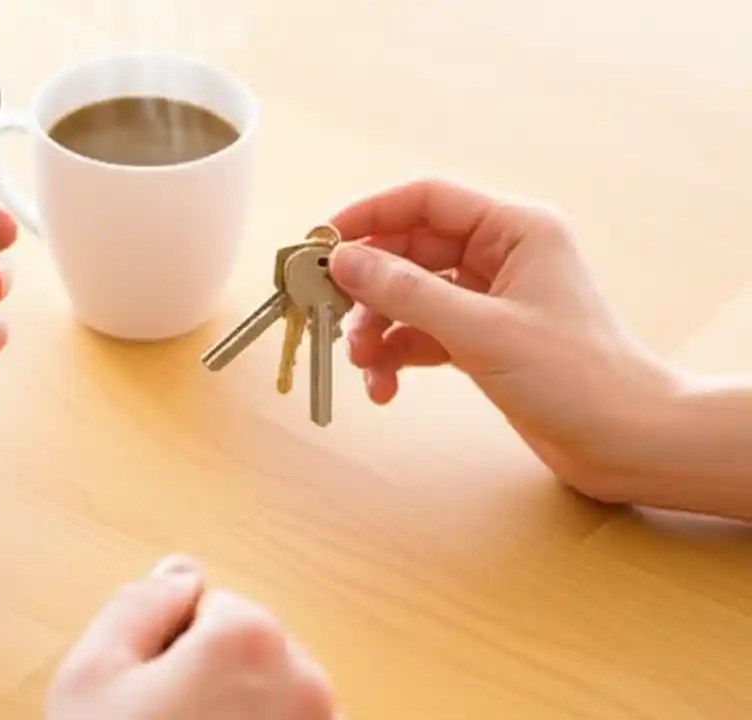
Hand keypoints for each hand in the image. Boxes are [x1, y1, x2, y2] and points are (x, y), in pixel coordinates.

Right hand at [46, 556, 334, 719]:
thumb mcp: (91, 673)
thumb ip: (139, 602)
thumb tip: (180, 573)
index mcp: (248, 638)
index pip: (210, 606)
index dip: (168, 649)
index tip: (149, 696)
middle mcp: (306, 682)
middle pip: (253, 652)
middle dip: (212, 682)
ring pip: (276, 701)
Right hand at [325, 178, 680, 500]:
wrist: (628, 442)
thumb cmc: (577, 377)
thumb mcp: (481, 330)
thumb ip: (406, 293)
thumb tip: (344, 260)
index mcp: (516, 229)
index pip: (427, 200)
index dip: (371, 215)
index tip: (324, 242)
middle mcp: (502, 255)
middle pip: (410, 251)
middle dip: (368, 286)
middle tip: (326, 311)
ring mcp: (491, 299)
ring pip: (410, 297)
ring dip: (377, 329)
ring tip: (362, 365)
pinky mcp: (483, 340)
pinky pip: (422, 335)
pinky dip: (398, 357)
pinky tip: (385, 387)